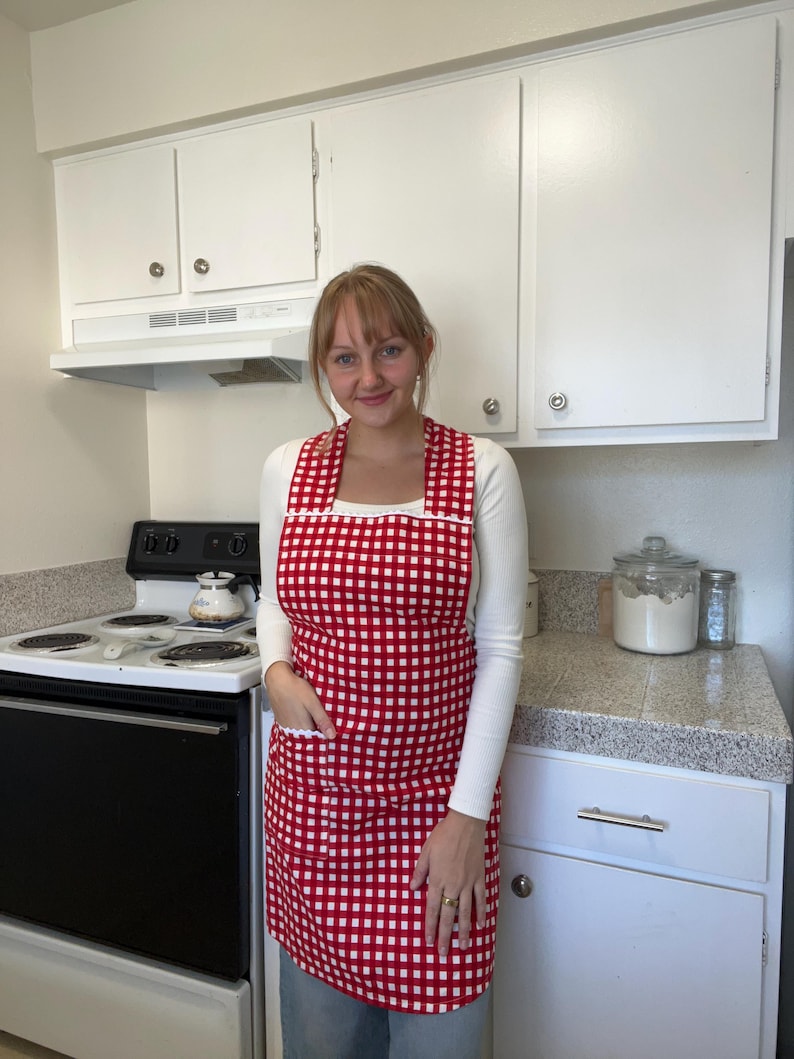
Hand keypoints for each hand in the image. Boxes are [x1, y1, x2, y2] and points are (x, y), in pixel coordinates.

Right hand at [264, 661, 335, 737]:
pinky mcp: (281, 719)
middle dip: (316, 734)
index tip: (331, 734)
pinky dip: (299, 725)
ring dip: (308, 730)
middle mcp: (292, 729)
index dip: (324, 738)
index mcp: (302, 727)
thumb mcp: (313, 703)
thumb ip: (322, 720)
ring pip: (300, 733)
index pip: (315, 741)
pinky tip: (303, 717)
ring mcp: (285, 725)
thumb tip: (332, 736)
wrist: (277, 679)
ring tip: (315, 721)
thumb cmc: (295, 689)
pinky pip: (292, 727)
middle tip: (325, 727)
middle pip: (307, 738)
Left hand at [409, 809, 486, 956]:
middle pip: (448, 915)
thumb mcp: (426, 851)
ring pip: (465, 912)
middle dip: (444, 936)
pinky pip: (481, 899)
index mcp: (437, 880)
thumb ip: (420, 871)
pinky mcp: (479, 878)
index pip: (432, 909)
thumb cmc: (443, 835)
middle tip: (443, 953)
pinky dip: (482, 912)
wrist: (465, 823)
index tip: (428, 942)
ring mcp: (468, 883)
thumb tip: (412, 888)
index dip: (430, 926)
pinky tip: (481, 925)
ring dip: (464, 931)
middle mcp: (452, 885)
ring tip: (463, 947)